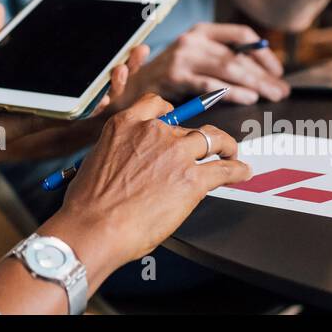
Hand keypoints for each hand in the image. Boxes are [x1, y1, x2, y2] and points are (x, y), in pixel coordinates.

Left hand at [0, 1, 150, 157]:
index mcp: (57, 76)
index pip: (94, 63)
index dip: (117, 51)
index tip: (135, 33)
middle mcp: (64, 93)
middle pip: (106, 81)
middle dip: (129, 66)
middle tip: (141, 48)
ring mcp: (60, 107)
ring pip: (99, 99)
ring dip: (117, 85)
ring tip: (123, 66)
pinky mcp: (50, 120)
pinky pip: (78, 115)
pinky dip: (94, 106)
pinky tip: (105, 95)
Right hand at [50, 94, 250, 265]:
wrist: (94, 226)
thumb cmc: (89, 204)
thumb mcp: (98, 160)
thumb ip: (121, 153)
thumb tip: (133, 165)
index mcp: (125, 124)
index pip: (157, 105)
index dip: (171, 113)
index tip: (177, 120)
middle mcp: (153, 132)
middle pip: (188, 126)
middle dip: (197, 139)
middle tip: (207, 148)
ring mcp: (175, 153)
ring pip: (212, 140)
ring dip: (226, 147)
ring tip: (233, 154)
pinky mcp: (192, 178)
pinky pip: (224, 168)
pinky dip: (237, 170)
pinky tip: (242, 172)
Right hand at [121, 22, 287, 105]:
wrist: (134, 87)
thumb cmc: (172, 76)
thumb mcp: (197, 59)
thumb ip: (223, 60)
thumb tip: (264, 73)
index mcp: (201, 31)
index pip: (242, 35)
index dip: (263, 53)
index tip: (278, 70)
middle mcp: (192, 40)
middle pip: (238, 56)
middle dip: (264, 75)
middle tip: (282, 90)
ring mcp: (183, 57)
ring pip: (229, 69)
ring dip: (255, 84)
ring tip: (271, 95)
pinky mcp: (176, 77)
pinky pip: (211, 85)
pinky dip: (233, 92)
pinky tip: (248, 98)